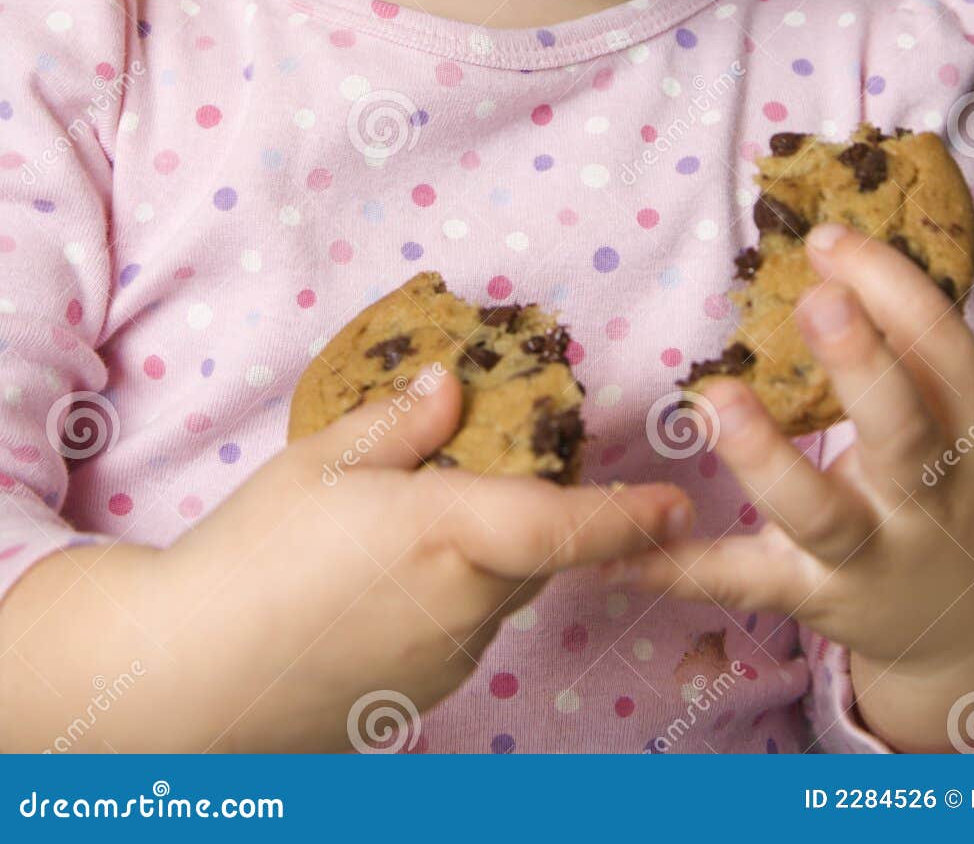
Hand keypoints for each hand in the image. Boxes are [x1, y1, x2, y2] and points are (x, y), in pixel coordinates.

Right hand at [160, 363, 693, 751]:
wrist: (188, 676)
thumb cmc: (252, 555)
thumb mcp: (320, 463)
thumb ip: (399, 424)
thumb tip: (450, 387)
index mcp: (447, 533)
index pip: (564, 527)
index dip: (625, 517)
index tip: (676, 505)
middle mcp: (464, 605)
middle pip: (533, 558)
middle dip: (538, 521)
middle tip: (501, 478)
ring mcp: (446, 660)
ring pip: (499, 597)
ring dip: (487, 561)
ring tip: (412, 532)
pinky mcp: (420, 695)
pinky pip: (464, 633)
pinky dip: (452, 599)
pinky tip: (383, 586)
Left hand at [598, 223, 973, 751]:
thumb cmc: (948, 483)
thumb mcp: (957, 417)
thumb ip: (904, 345)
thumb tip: (826, 247)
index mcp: (967, 431)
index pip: (942, 350)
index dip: (893, 289)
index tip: (828, 239)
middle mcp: (925, 496)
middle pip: (902, 430)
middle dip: (861, 365)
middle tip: (817, 300)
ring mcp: (867, 554)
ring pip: (818, 513)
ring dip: (764, 458)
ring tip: (713, 403)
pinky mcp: (808, 595)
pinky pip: (738, 581)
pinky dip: (675, 568)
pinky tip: (612, 552)